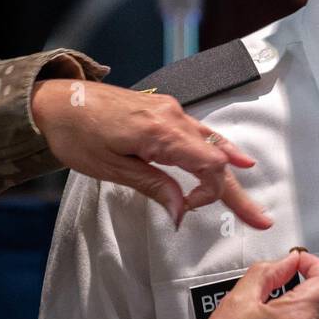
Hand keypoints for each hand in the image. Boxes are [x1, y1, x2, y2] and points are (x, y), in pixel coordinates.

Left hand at [31, 79, 270, 229]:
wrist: (57, 99)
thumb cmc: (77, 134)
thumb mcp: (111, 168)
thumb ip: (153, 186)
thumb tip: (181, 212)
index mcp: (161, 133)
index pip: (209, 165)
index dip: (209, 193)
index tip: (187, 208)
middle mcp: (174, 118)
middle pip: (219, 157)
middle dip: (237, 192)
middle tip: (261, 219)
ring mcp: (172, 111)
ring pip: (214, 143)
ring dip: (231, 172)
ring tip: (247, 199)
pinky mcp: (166, 110)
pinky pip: (201, 132)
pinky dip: (217, 151)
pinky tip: (228, 160)